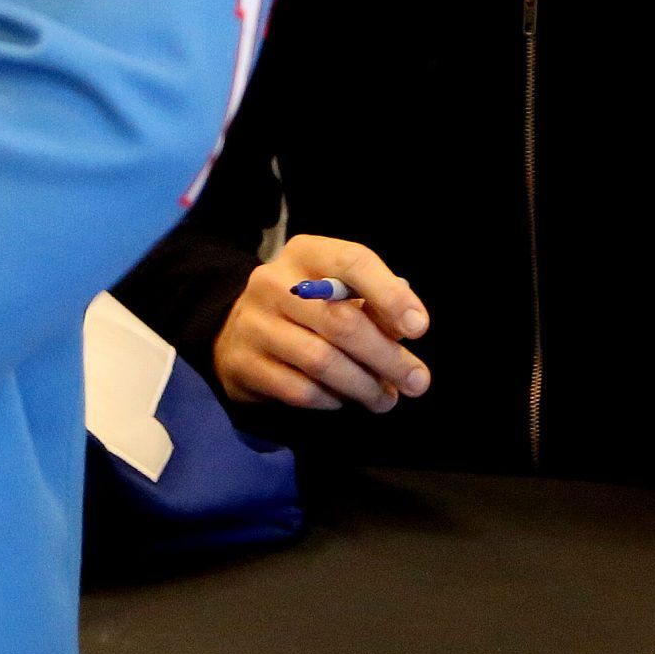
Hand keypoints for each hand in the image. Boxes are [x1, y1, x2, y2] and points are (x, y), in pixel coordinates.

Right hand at [214, 237, 430, 413]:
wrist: (235, 330)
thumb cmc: (304, 305)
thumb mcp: (334, 287)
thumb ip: (372, 301)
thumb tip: (407, 327)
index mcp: (305, 253)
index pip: (352, 261)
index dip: (389, 295)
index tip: (419, 328)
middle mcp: (275, 283)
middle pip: (341, 321)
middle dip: (386, 357)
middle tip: (417, 382)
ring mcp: (255, 324)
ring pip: (321, 361)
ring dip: (363, 386)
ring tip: (387, 400)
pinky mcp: (244, 365)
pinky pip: (298, 390)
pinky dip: (330, 399)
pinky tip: (346, 400)